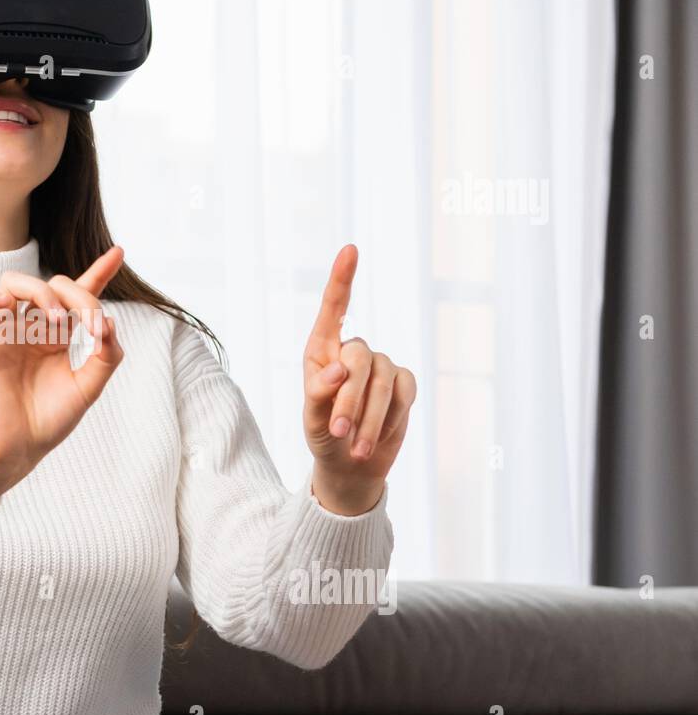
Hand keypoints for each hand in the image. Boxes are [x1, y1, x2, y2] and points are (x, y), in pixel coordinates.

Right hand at [0, 245, 125, 502]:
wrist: (20, 450)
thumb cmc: (50, 421)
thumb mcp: (89, 388)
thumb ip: (106, 355)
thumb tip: (108, 321)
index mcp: (56, 336)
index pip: (77, 295)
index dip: (98, 272)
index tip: (119, 252)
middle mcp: (29, 328)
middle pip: (50, 285)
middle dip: (76, 296)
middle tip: (91, 325)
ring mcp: (2, 333)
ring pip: (10, 283)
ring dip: (38, 291)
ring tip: (55, 320)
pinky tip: (3, 305)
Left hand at [302, 245, 416, 514]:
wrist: (351, 465)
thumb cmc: (323, 435)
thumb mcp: (311, 419)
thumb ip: (318, 393)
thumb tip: (339, 370)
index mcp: (321, 350)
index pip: (334, 309)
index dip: (342, 279)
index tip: (350, 249)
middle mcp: (352, 352)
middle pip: (359, 359)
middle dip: (351, 398)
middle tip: (340, 431)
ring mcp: (381, 366)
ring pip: (383, 380)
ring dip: (370, 418)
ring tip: (357, 448)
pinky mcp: (404, 384)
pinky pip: (404, 394)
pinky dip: (391, 418)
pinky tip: (378, 437)